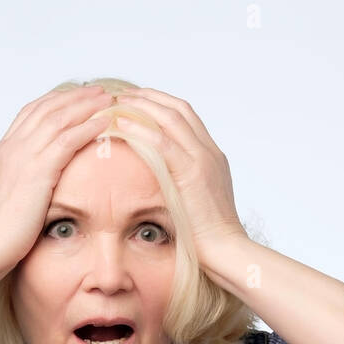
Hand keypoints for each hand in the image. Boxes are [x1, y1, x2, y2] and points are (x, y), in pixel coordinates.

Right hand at [0, 85, 115, 269]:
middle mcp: (12, 148)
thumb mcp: (10, 200)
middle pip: (46, 109)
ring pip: (59, 118)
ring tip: (107, 99)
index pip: (30, 114)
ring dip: (85, 105)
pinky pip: (67, 140)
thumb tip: (36, 187)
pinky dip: (87, 127)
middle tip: (97, 90)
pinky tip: (104, 122)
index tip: (75, 96)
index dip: (55, 102)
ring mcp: (23, 157)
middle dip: (74, 96)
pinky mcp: (38, 171)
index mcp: (4, 152)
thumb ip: (22, 184)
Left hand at [112, 87, 248, 262]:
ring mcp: (203, 159)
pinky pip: (162, 142)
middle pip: (179, 109)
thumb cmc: (207, 234)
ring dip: (142, 106)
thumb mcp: (195, 200)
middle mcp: (209, 151)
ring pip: (171, 118)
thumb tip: (157, 180)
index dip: (160, 103)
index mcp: (211, 155)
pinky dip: (140, 129)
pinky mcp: (192, 173)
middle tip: (123, 93)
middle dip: (149, 97)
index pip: (186, 116)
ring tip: (117, 103)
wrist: (226, 249)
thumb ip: (181, 182)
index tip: (138, 99)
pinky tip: (121, 124)